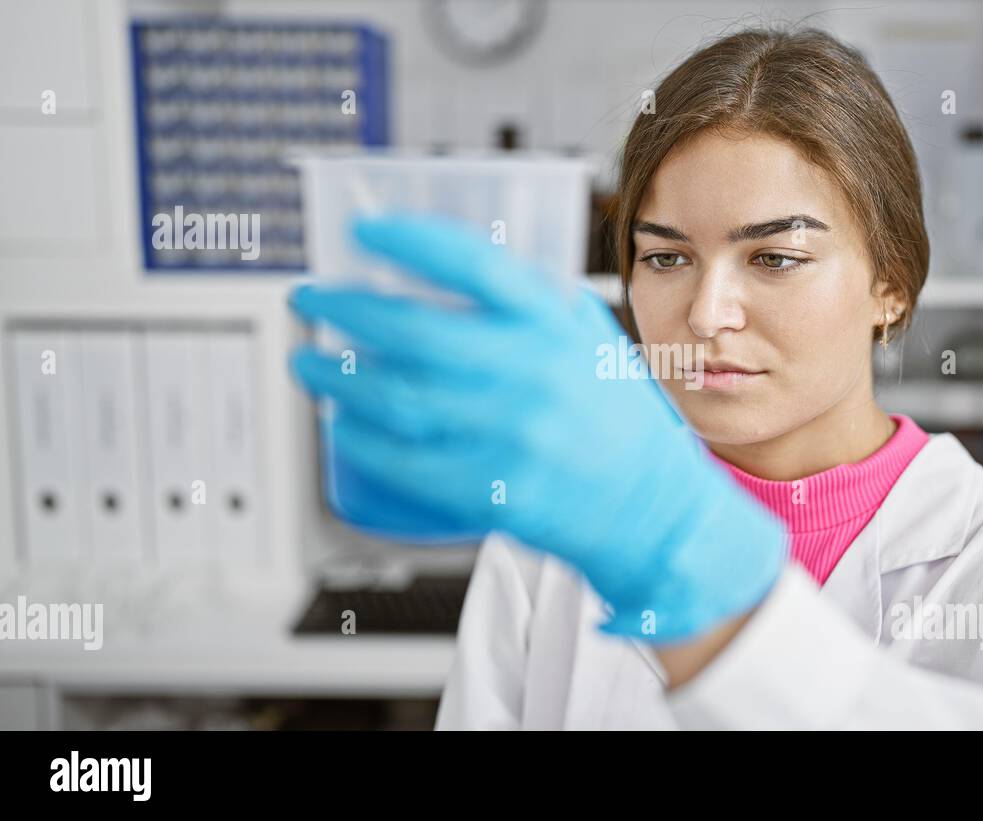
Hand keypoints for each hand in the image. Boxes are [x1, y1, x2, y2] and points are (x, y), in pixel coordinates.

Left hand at [288, 215, 785, 641]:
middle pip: (413, 331)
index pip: (470, 262)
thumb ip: (533, 304)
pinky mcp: (493, 489)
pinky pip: (404, 460)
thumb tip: (447, 270)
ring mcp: (510, 434)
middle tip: (312, 300)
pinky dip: (360, 439)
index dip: (406, 240)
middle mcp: (532, 373)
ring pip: (396, 397)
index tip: (361, 232)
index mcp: (555, 325)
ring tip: (308, 363)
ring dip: (336, 376)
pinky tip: (340, 424)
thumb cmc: (617, 419)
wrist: (652, 506)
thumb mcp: (590, 340)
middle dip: (345, 309)